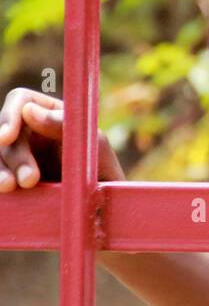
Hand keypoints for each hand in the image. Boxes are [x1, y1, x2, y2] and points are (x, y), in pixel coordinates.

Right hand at [0, 88, 124, 190]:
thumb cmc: (102, 169)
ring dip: (1, 171)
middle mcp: (30, 129)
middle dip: (15, 156)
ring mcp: (19, 153)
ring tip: (11, 187)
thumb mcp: (92, 145)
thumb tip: (29, 110)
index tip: (7, 137)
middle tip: (29, 180)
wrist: (102, 205)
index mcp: (50, 112)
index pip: (21, 100)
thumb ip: (62, 125)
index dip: (10, 115)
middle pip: (5, 131)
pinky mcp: (12, 175)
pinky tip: (5, 192)